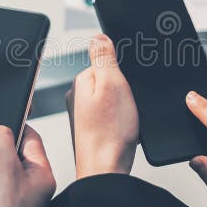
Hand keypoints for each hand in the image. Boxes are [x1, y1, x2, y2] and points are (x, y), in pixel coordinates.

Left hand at [65, 34, 138, 177]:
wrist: (106, 171)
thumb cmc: (109, 133)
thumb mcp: (112, 83)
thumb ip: (104, 56)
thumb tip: (98, 35)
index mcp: (81, 81)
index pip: (105, 61)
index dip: (123, 70)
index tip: (128, 84)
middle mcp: (78, 97)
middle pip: (110, 80)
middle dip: (124, 89)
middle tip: (127, 106)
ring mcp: (84, 114)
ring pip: (113, 99)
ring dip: (124, 106)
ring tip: (125, 119)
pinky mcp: (93, 129)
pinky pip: (113, 115)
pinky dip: (122, 120)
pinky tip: (124, 129)